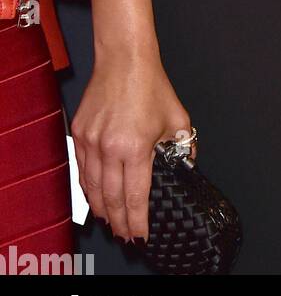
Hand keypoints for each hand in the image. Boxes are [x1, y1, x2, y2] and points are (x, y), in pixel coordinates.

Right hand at [72, 53, 191, 242]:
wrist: (124, 60)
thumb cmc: (150, 85)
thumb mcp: (177, 118)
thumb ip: (182, 146)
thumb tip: (186, 164)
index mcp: (136, 146)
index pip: (135, 195)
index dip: (138, 220)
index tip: (141, 234)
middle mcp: (109, 147)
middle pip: (111, 198)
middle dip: (119, 222)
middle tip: (125, 235)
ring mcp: (90, 141)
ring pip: (92, 187)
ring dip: (101, 209)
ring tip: (110, 222)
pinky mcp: (78, 134)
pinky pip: (81, 169)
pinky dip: (88, 187)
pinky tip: (95, 196)